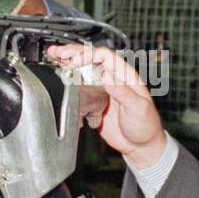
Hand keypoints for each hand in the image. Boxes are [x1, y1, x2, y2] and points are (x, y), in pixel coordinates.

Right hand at [47, 43, 165, 166]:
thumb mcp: (138, 108)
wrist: (141, 146)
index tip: (76, 61)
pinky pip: (80, 88)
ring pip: (83, 71)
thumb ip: (123, 92)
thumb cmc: (146, 126)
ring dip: (68, 64)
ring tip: (53, 58)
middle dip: (73, 53)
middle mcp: (113, 79)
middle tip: (57, 52)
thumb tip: (106, 76)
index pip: (105, 56)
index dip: (89, 55)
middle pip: (91, 59)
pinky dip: (68, 81)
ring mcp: (102, 90)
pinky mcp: (95, 101)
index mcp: (126, 76)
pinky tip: (58, 78)